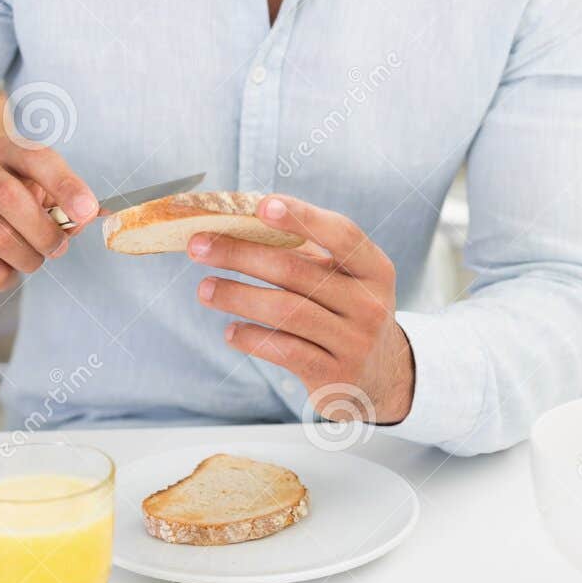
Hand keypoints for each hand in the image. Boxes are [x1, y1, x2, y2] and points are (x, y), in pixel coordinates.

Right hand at [0, 136, 97, 290]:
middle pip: (11, 199)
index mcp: (8, 152)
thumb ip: (64, 203)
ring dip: (30, 259)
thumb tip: (94, 215)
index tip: (86, 211)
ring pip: (2, 239)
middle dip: (45, 232)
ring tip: (33, 258)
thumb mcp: (34, 190)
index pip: (37, 158)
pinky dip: (9, 275)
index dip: (65, 184)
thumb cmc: (4, 203)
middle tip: (59, 248)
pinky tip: (6, 265)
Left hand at [190, 192, 414, 423]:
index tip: (261, 205)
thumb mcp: (342, 279)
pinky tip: (230, 330)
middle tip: (200, 246)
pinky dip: (251, 337)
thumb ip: (305, 251)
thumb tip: (241, 218)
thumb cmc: (345, 311)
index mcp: (374, 269)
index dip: (301, 216)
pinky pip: (283, 350)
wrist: (381, 377)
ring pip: (285, 310)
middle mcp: (369, 303)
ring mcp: (354, 342)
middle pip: (296, 271)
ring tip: (204, 289)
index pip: (341, 233)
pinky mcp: (334, 375)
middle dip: (240, 254)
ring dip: (237, 296)